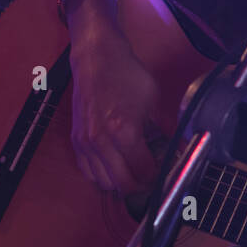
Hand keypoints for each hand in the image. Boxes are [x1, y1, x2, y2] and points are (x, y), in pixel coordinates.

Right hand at [69, 29, 163, 195]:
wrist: (96, 59)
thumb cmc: (126, 75)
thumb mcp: (152, 102)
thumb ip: (159, 130)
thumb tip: (169, 150)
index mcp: (124, 131)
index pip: (144, 171)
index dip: (158, 178)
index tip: (166, 177)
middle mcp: (102, 141)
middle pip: (123, 184)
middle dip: (141, 187)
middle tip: (152, 182)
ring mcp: (86, 142)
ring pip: (104, 182)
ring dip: (121, 183)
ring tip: (136, 175)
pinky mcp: (76, 140)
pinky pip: (88, 171)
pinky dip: (102, 176)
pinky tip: (115, 168)